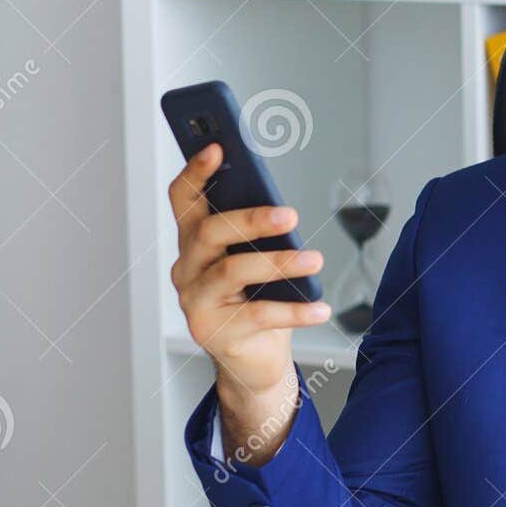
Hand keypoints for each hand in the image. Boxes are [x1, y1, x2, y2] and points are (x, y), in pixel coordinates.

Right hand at [168, 143, 329, 459]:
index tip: (217, 147)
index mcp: (194, 241)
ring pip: (232, 272)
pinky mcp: (214, 332)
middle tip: (291, 215)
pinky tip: (322, 309)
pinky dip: (294, 311)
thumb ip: (258, 234)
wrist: (253, 360)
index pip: (183, 199)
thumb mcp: (257, 259)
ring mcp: (196, 302)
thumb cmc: (257, 298)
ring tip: (317, 261)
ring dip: (278, 263)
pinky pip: (257, 315)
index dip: (196, 172)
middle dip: (250, 219)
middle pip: (210, 232)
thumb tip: (281, 211)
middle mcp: (187, 268)